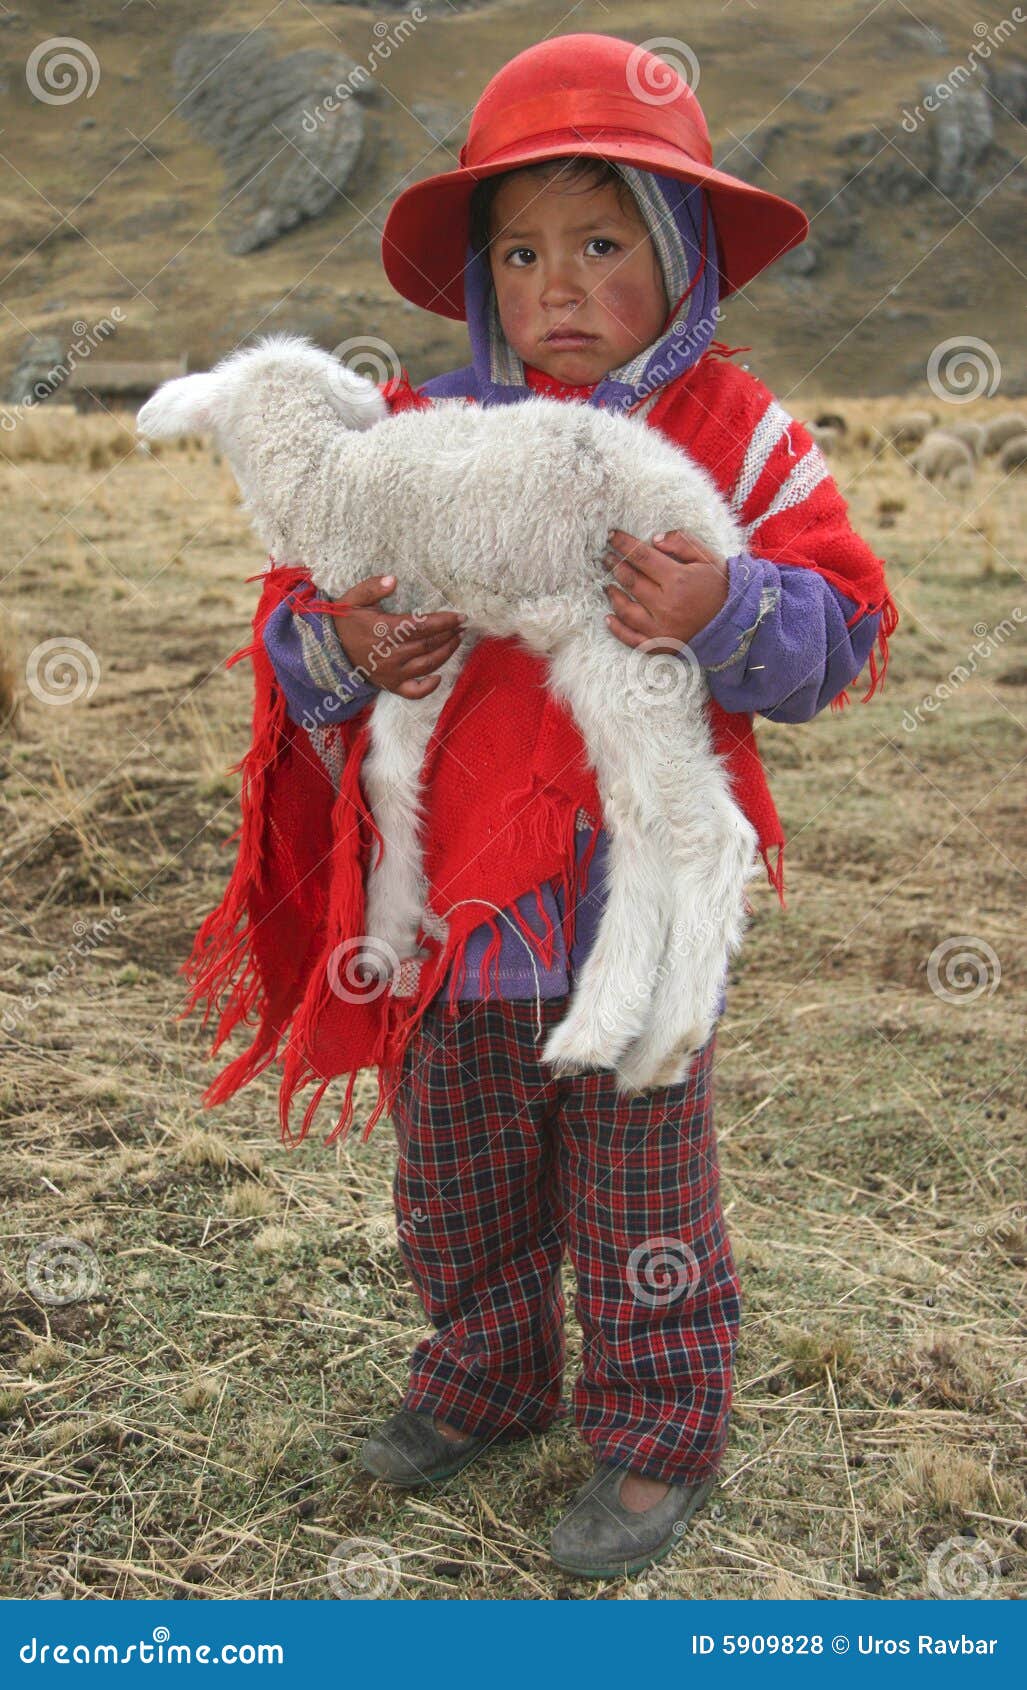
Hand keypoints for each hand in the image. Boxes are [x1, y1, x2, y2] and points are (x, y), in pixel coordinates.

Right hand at [328, 574, 466, 698]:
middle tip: (462, 626)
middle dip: (449, 635)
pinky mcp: (390, 685)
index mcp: (385, 630)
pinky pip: (413, 692)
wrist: (329, 650)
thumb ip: (372, 587)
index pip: (422, 626)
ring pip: (427, 665)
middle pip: (429, 644)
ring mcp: (392, 672)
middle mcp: (391, 654)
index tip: (460, 616)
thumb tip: (393, 579)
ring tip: (456, 641)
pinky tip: (439, 677)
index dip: (444, 621)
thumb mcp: (353, 599)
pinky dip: (428, 687)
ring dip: (446, 653)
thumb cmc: (345, 621)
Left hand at [602, 529, 729, 650]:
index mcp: (677, 579)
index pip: (641, 557)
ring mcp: (660, 628)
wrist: (735, 624)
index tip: (612, 536)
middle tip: (606, 557)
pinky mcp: (659, 645)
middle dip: (615, 566)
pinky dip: (617, 629)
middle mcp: (665, 604)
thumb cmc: (720, 587)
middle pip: (630, 581)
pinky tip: (608, 618)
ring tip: (608, 585)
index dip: (624, 544)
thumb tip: (653, 539)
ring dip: (613, 595)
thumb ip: (682, 543)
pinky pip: (631, 639)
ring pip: (625, 609)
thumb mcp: (707, 558)